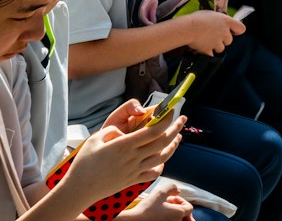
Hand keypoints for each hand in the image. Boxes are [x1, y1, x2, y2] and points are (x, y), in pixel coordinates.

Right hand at [61, 115, 183, 202]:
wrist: (79, 190)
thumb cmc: (83, 164)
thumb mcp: (94, 139)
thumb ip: (112, 130)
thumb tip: (124, 128)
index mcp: (124, 145)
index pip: (154, 130)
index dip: (166, 120)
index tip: (171, 111)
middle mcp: (133, 158)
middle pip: (163, 142)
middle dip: (176, 128)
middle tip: (182, 119)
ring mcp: (135, 170)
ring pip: (163, 157)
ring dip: (174, 145)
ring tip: (178, 137)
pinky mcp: (133, 180)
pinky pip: (154, 173)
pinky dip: (162, 165)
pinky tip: (163, 159)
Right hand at [119, 190, 193, 219]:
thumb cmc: (146, 208)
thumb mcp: (160, 192)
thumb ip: (172, 187)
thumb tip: (178, 190)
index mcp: (179, 213)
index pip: (189, 207)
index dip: (181, 200)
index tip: (170, 198)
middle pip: (182, 214)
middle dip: (175, 206)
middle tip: (165, 203)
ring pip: (174, 218)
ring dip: (170, 212)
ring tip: (159, 208)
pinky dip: (165, 218)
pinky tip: (155, 214)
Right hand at [177, 9, 245, 54]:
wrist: (187, 28)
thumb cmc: (196, 19)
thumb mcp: (211, 14)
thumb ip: (219, 19)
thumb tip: (220, 21)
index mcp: (226, 21)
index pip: (241, 28)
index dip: (237, 30)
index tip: (233, 31)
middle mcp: (224, 32)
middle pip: (229, 40)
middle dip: (223, 39)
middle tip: (213, 35)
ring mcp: (217, 42)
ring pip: (221, 48)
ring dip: (215, 46)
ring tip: (206, 41)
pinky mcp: (209, 50)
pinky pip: (211, 55)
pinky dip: (207, 53)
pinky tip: (202, 48)